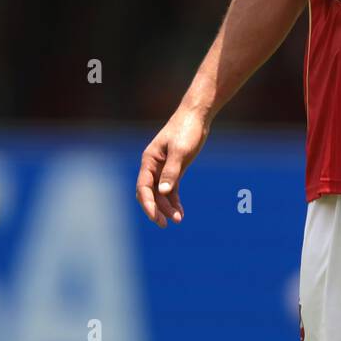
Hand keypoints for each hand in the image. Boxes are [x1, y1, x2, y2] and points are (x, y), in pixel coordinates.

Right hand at [136, 108, 208, 227]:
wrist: (197, 117)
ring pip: (160, 194)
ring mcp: (163, 169)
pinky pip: (171, 189)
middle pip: (149, 193)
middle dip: (155, 209)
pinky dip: (174, 201)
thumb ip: (171, 171)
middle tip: (164, 224)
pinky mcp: (175, 169)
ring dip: (166, 207)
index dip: (148, 204)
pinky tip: (180, 212)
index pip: (143, 187)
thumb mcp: (180, 151)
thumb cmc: (186, 130)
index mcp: (149, 161)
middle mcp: (153, 166)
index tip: (156, 217)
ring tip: (177, 220)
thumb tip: (162, 192)